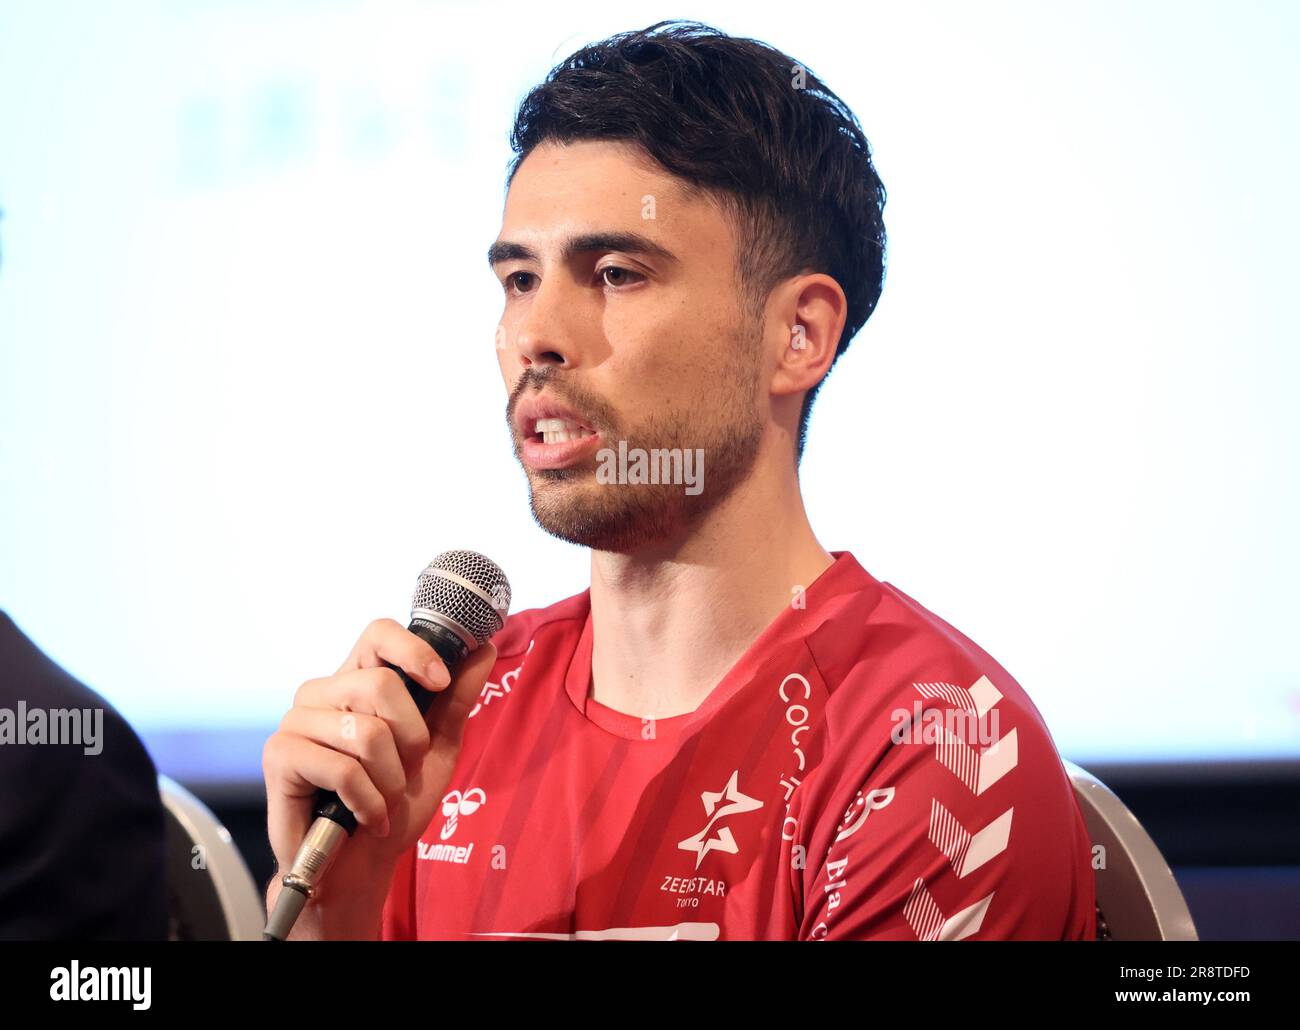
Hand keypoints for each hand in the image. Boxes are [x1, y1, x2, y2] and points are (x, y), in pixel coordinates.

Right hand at [262, 618, 497, 937]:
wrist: (359, 867)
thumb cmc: (394, 803)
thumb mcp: (438, 748)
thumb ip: (457, 699)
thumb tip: (485, 649)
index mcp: (357, 681)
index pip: (379, 633)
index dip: (414, 651)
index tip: (440, 682)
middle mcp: (322, 692)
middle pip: (380, 683)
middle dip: (410, 739)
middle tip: (405, 771)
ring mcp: (296, 721)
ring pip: (366, 732)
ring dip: (391, 780)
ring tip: (384, 800)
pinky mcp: (280, 756)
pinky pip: (343, 770)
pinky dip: (369, 803)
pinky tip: (368, 817)